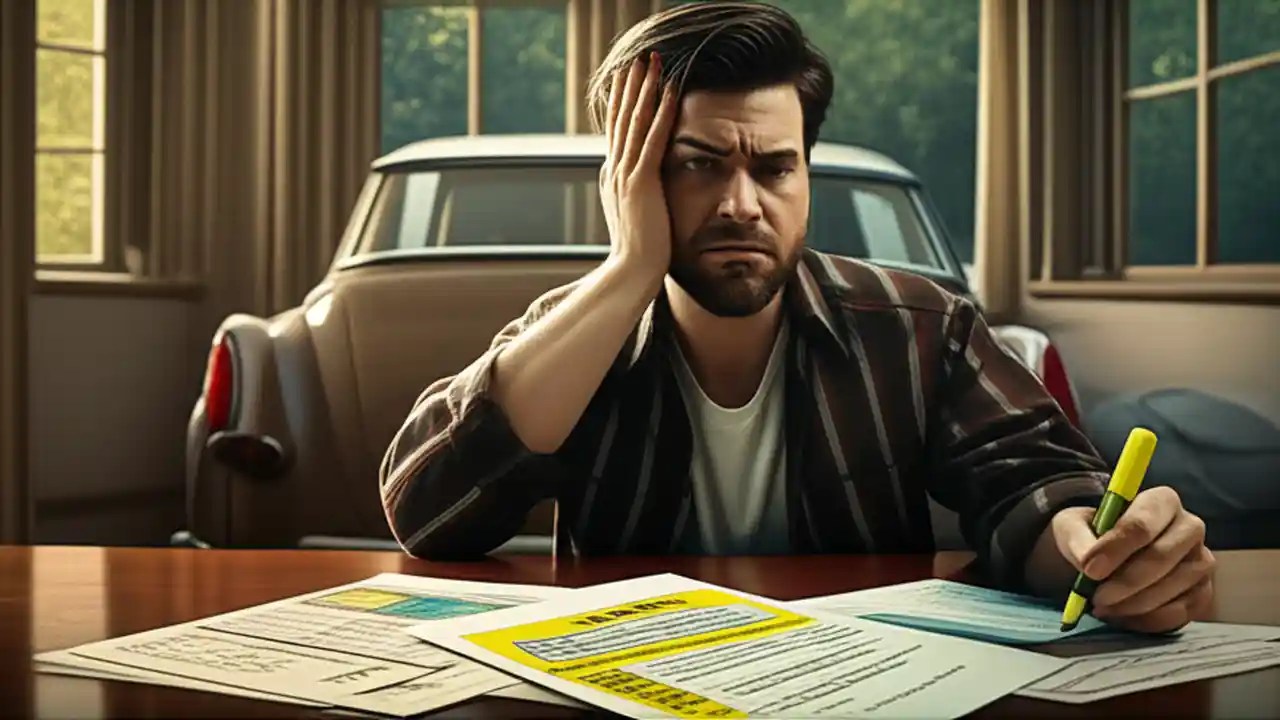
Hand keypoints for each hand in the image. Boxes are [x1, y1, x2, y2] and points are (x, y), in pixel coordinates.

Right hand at [599, 52, 677, 287]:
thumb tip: (645, 190)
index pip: (617, 132)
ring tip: (652, 62)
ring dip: (644, 89)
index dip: (622, 103)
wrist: (631, 274)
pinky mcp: (641, 184)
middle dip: (630, 86)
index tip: (629, 79)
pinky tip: (670, 92)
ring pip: (634, 122)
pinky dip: (661, 113)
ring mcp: (626, 176)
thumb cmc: (641, 254)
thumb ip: (638, 197)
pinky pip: (653, 140)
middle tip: (638, 58)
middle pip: (621, 118)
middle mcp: (615, 171)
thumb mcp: (636, 217)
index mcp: (613, 178)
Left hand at [1051, 486, 1215, 632]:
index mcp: (1161, 501)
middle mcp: (1190, 527)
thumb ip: (1078, 538)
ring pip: (1174, 586)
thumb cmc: (1091, 535)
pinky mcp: (1202, 593)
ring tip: (1103, 607)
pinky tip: (1123, 617)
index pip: (1142, 523)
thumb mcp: (1073, 526)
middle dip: (1126, 581)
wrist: (1106, 558)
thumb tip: (1088, 562)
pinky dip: (1149, 620)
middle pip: (1162, 556)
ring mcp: (1200, 561)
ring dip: (1134, 603)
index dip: (1116, 548)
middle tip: (1096, 597)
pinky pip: (1181, 612)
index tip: (1090, 570)